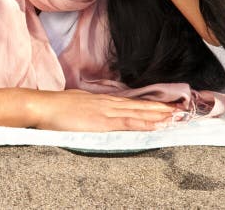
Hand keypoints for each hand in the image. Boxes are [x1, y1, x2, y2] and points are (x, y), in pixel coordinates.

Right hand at [29, 89, 180, 131]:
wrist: (43, 106)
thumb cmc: (54, 108)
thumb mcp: (75, 105)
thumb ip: (88, 109)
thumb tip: (93, 113)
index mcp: (101, 101)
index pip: (130, 103)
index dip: (149, 105)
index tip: (165, 106)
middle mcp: (108, 104)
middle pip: (140, 105)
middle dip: (161, 108)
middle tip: (182, 109)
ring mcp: (107, 111)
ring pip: (139, 112)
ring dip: (160, 114)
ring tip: (177, 115)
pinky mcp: (103, 121)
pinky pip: (130, 122)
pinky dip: (146, 121)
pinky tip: (159, 123)